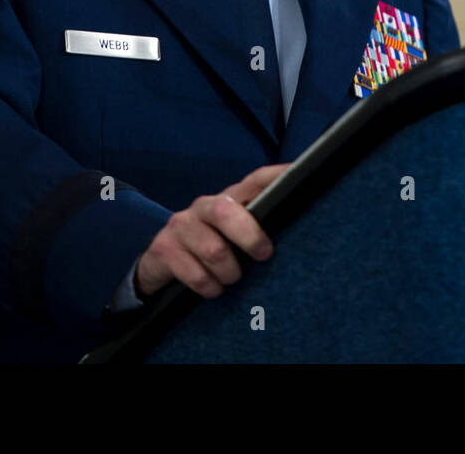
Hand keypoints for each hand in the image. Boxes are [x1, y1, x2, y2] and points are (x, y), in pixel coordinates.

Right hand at [134, 163, 289, 299]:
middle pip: (226, 211)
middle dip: (249, 235)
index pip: (256, 180)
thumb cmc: (210, 246)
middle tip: (264, 254)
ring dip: (229, 273)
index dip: (278, 177)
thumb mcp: (234, 234)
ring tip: (232, 278)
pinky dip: (210, 287)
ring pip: (213, 250)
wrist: (160, 262)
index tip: (301, 176)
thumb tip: (304, 228)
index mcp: (229, 199)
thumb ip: (258, 225)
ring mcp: (181, 225)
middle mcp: (203, 206)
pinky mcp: (164, 249)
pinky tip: (214, 288)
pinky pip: (195, 275)